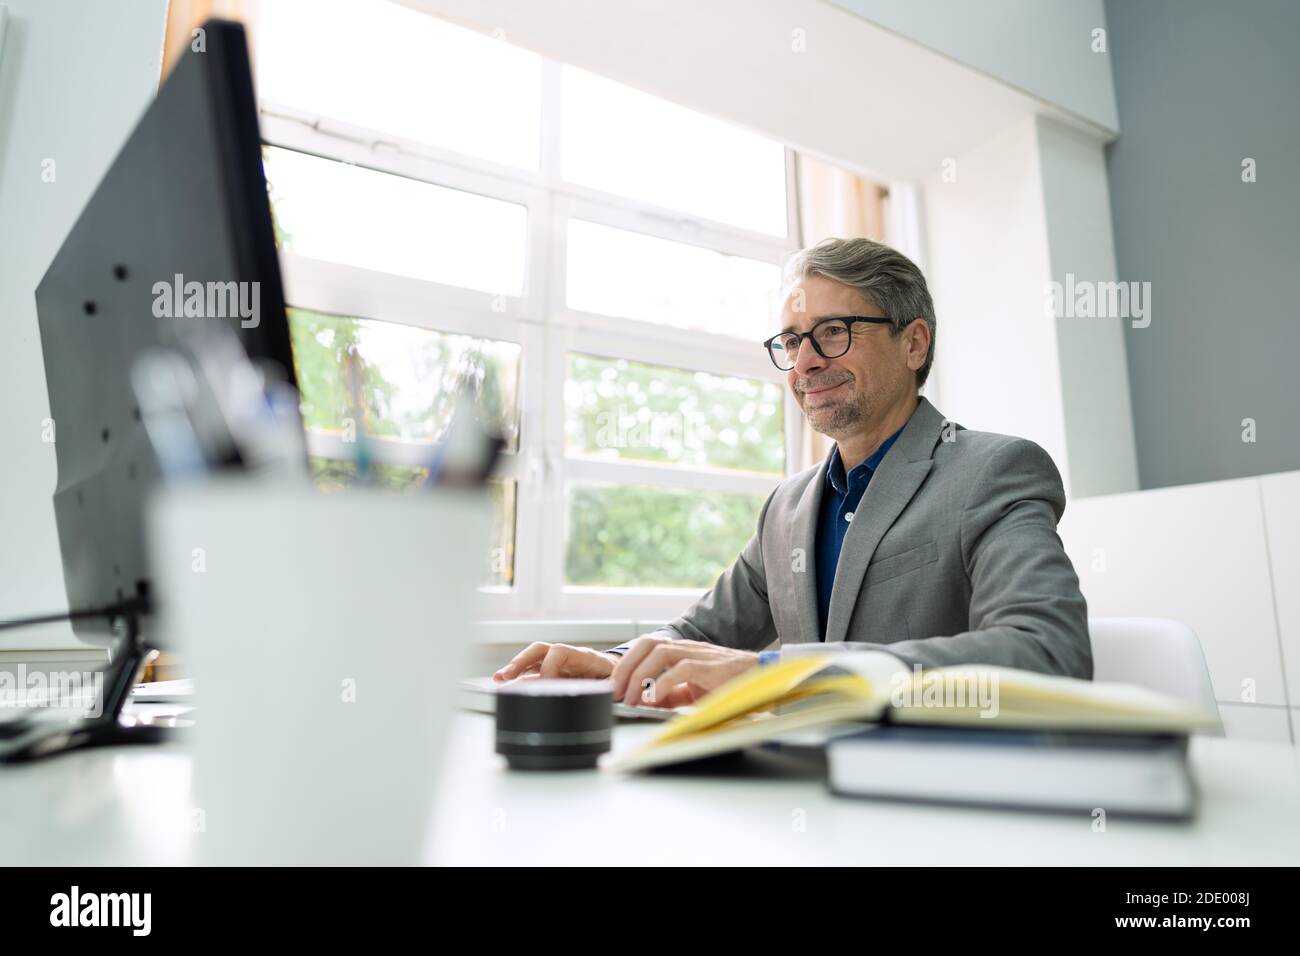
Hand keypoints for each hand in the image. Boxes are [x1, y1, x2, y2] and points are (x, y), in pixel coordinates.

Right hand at [493, 642, 618, 681]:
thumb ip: (608, 689)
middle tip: (506, 676)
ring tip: (499, 680)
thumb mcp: (617, 685)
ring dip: (515, 668)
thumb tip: (603, 695)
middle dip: (521, 662)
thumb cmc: (621, 680)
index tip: (545, 684)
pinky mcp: (556, 672)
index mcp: (585, 658)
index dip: (549, 667)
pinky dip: (520, 676)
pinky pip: (535, 670)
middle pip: (540, 651)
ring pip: (533, 659)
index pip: (559, 652)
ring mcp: (561, 663)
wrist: (626, 673)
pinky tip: (508, 685)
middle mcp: (569, 657)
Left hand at [611, 635, 757, 708]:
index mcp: (682, 653)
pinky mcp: (712, 668)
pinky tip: (653, 699)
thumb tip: (647, 703)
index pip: (646, 647)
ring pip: (660, 651)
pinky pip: (682, 669)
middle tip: (615, 690)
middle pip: (648, 643)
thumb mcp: (694, 693)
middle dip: (625, 666)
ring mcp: (700, 655)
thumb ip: (671, 695)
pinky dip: (663, 684)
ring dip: (639, 675)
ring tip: (631, 698)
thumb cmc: (733, 685)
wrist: (766, 680)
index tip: (614, 687)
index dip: (626, 663)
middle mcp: (688, 649)